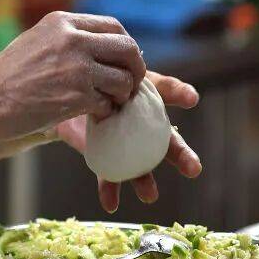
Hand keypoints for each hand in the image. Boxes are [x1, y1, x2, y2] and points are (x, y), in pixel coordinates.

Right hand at [0, 11, 145, 142]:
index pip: (113, 27)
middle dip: (135, 69)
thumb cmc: (7, 76)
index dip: (125, 47)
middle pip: (128, 49)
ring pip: (124, 79)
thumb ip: (68, 39)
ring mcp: (77, 68)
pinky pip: (108, 103)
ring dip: (121, 95)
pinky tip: (91, 114)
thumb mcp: (37, 41)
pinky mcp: (77, 95)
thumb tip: (102, 47)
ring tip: (108, 102)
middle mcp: (73, 40)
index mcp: (63, 23)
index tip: (124, 62)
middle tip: (130, 84)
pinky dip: (105, 112)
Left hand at [55, 71, 201, 212]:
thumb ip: (121, 67)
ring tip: (150, 195)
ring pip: (140, 165)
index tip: (190, 97)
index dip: (180, 94)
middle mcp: (143, 125)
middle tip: (194, 168)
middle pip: (166, 141)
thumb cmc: (92, 82)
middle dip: (182, 156)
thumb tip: (123, 55)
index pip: (168, 92)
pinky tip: (110, 203)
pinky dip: (109, 189)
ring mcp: (125, 144)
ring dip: (146, 181)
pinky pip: (108, 175)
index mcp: (146, 97)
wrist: (64, 97)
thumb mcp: (106, 70)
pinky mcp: (104, 155)